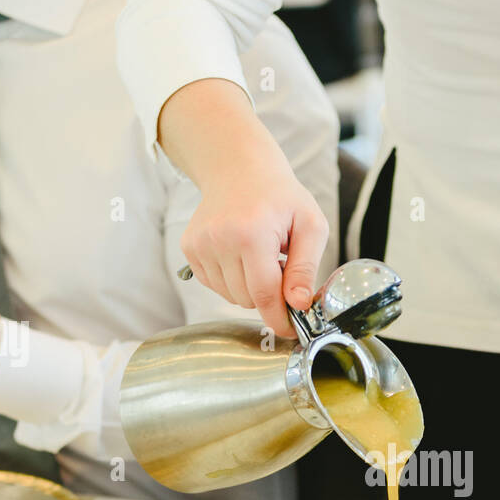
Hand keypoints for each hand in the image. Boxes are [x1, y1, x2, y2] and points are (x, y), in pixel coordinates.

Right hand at [179, 140, 328, 336]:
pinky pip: (215, 285)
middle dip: (268, 295)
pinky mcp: (189, 248)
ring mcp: (200, 244)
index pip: (264, 293)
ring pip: (230, 296)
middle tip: (280, 267)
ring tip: (260, 256)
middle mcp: (219, 240)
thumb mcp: (310, 225)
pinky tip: (241, 256)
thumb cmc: (281, 197)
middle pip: (247, 299)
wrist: (240, 169)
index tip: (291, 330)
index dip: (279, 318)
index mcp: (251, 234)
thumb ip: (305, 267)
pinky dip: (232, 280)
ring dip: (249, 288)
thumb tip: (298, 304)